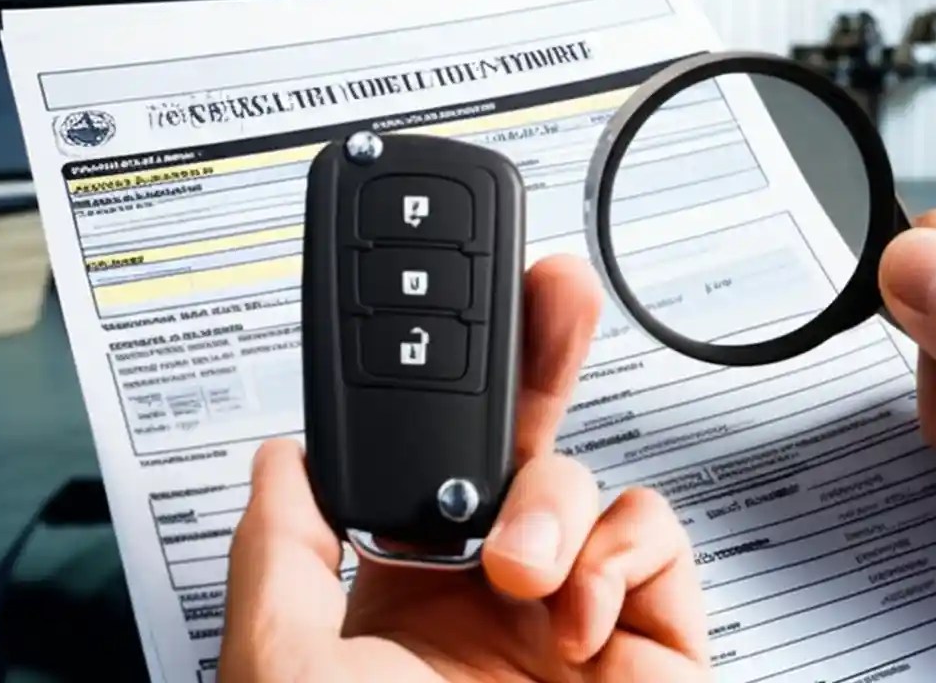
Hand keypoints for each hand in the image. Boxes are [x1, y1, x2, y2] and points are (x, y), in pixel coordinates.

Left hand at [218, 255, 710, 681]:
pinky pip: (658, 544)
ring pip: (593, 488)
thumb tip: (280, 456)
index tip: (453, 316)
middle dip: (545, 358)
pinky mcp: (653, 639)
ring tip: (522, 570)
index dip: (450, 388)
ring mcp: (578, 615)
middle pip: (527, 442)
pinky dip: (621, 559)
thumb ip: (278, 549)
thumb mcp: (287, 665)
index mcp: (406, 598)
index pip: (434, 462)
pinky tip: (576, 611)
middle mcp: (496, 596)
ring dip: (558, 509)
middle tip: (552, 289)